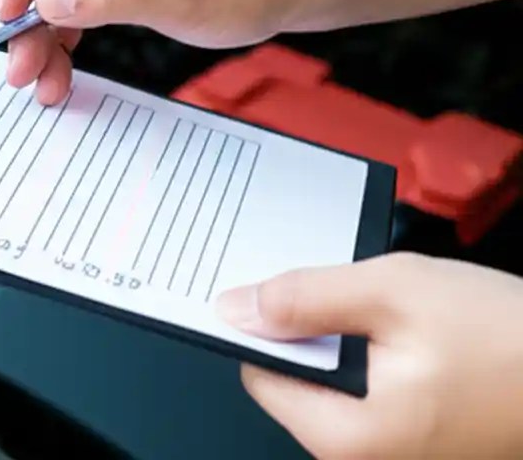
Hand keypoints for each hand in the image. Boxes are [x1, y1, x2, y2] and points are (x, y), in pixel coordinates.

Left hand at [216, 252, 522, 458]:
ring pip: (336, 383)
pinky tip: (416, 336)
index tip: (286, 289)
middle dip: (315, 329)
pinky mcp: (418, 441)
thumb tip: (236, 308)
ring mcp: (392, 454)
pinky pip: (372, 395)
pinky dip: (381, 359)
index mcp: (344, 438)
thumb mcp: (397, 292)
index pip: (259, 374)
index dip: (268, 324)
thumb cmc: (511, 339)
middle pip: (297, 380)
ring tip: (399, 314)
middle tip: (360, 293)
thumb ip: (306, 298)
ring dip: (351, 340)